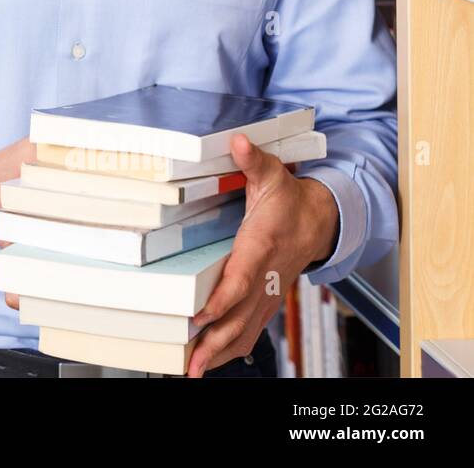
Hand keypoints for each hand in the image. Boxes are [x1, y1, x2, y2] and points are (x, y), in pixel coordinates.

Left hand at [185, 133, 338, 376]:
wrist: (322, 221)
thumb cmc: (290, 199)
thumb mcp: (273, 175)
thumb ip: (253, 161)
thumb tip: (239, 142)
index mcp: (261, 246)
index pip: (241, 279)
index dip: (222, 299)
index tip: (199, 315)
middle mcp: (266, 276)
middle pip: (240, 315)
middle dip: (214, 340)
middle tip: (190, 362)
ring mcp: (269, 293)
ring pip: (245, 329)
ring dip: (220, 352)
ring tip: (193, 371)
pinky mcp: (268, 301)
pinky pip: (250, 330)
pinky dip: (232, 348)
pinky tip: (211, 362)